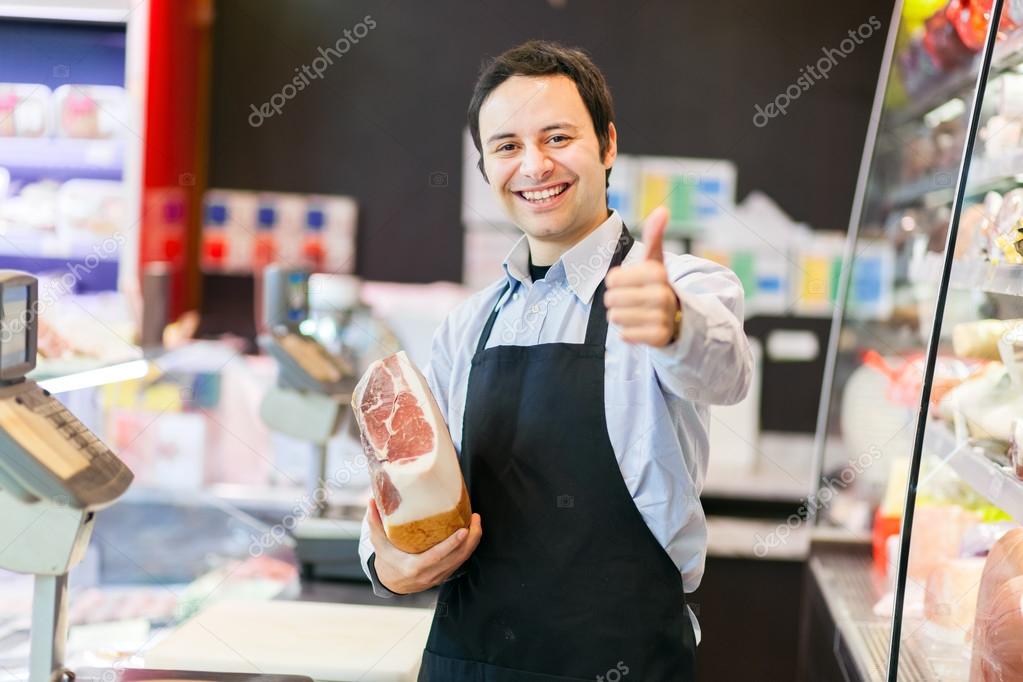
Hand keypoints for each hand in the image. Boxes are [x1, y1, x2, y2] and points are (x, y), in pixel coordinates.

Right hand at [368, 498, 482, 593]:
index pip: (438, 556)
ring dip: (473, 541)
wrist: (392, 583)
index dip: (452, 544)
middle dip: (471, 539)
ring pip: (462, 560)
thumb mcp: (379, 543)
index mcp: (414, 567)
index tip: (464, 530)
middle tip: (475, 518)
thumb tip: (371, 500)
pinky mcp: (445, 575)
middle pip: (457, 558)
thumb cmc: (387, 560)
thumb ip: (375, 523)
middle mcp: (429, 574)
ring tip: (476, 521)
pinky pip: (460, 561)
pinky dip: (468, 547)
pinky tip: (471, 531)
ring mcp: (439, 576)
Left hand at [604, 206, 681, 346]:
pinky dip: (627, 332)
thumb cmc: (658, 285)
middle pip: (612, 299)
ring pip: (616, 318)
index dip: (613, 282)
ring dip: (619, 316)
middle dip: (614, 300)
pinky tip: (637, 327)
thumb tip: (662, 209)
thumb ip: (654, 236)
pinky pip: (626, 335)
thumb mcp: (655, 260)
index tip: (623, 282)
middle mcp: (662, 295)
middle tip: (628, 299)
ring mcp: (662, 317)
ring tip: (633, 312)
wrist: (679, 317)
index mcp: (658, 273)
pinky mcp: (659, 337)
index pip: (612, 279)